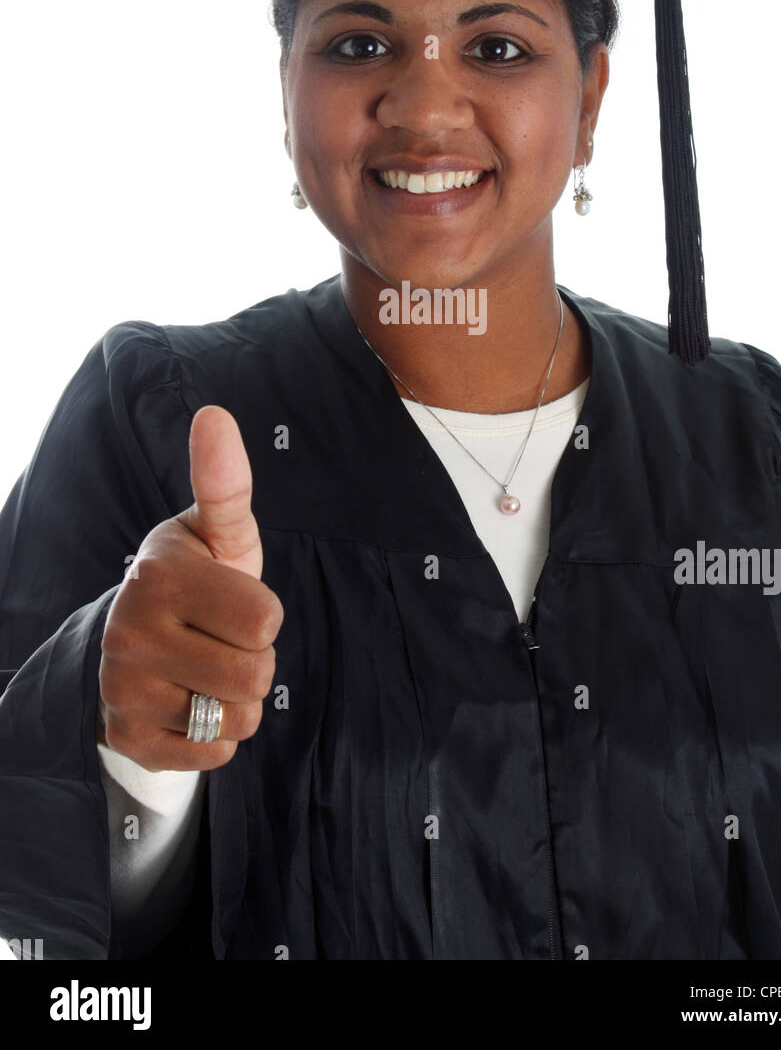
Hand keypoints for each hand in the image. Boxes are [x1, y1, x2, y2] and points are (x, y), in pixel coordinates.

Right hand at [99, 405, 282, 770]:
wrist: (135, 644)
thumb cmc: (197, 581)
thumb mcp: (215, 534)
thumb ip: (225, 483)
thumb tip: (214, 414)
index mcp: (159, 575)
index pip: (265, 620)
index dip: (263, 614)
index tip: (232, 602)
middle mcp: (131, 631)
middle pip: (257, 673)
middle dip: (255, 660)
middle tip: (221, 640)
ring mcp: (124, 688)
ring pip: (238, 718)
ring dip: (238, 700)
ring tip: (207, 671)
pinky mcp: (128, 737)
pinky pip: (216, 756)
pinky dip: (216, 736)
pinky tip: (189, 704)